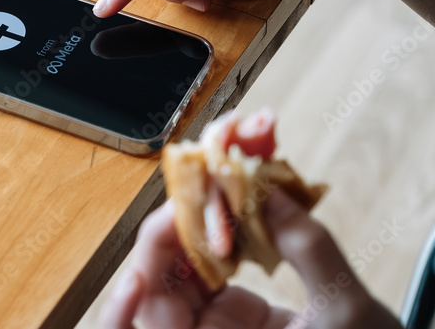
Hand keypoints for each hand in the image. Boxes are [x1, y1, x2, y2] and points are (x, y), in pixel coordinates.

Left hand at [98, 191, 401, 328]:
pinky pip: (208, 267)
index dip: (151, 254)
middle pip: (159, 279)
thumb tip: (267, 191)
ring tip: (216, 185)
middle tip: (200, 183)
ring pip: (180, 268)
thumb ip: (307, 248)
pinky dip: (217, 233)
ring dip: (194, 223)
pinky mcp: (232, 314)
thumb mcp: (344, 310)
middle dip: (175, 225)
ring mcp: (215, 326)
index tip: (177, 209)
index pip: (152, 307)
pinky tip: (233, 207)